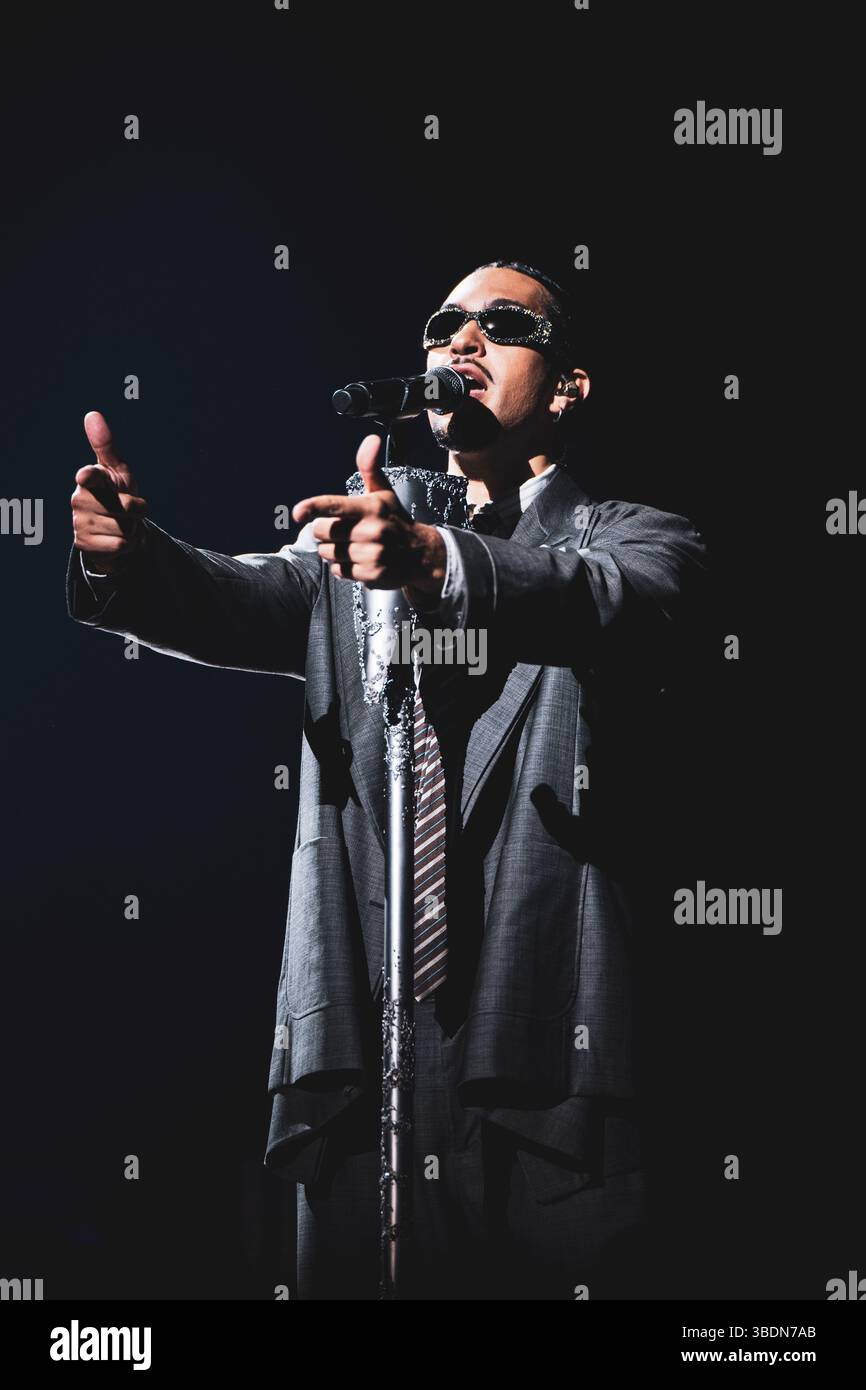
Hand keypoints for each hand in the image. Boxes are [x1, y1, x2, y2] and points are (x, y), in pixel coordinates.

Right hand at [71, 412, 147, 572]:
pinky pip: (120, 544)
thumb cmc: (116, 493)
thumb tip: (92, 414)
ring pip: (123, 528)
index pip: (89, 476)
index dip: (90, 476)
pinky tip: (117, 539)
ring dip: (132, 529)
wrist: (113, 529)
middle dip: (135, 512)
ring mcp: (79, 522)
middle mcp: (79, 500)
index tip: (85, 476)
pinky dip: (128, 544)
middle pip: (125, 508)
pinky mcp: (83, 544)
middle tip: (126, 511)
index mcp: (89, 479)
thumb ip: (106, 445)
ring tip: (122, 524)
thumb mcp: (117, 470)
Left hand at [292, 434, 445, 594]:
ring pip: (328, 553)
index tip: (298, 513)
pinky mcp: (372, 574)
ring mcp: (372, 554)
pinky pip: (339, 571)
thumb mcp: (383, 493)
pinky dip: (343, 568)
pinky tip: (359, 560)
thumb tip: (371, 440)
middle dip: (326, 532)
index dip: (314, 507)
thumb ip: (370, 467)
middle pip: (322, 532)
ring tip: (353, 547)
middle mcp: (372, 531)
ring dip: (334, 551)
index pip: (335, 506)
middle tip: (344, 531)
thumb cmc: (395, 520)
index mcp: (370, 508)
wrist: (420, 553)